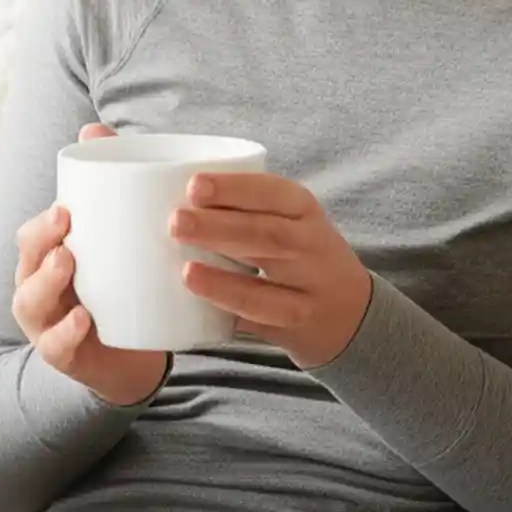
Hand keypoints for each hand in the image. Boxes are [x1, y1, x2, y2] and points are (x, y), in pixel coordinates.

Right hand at [10, 124, 167, 404]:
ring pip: (31, 303)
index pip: (32, 236)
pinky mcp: (67, 357)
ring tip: (68, 264)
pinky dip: (65, 333)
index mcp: (47, 260)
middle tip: (67, 230)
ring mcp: (48, 326)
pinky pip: (56, 347)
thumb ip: (110, 186)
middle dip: (41, 245)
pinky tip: (84, 320)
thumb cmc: (120, 287)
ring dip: (46, 283)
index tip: (66, 208)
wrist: (137, 354)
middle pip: (25, 265)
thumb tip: (94, 126)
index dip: (44, 223)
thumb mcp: (118, 239)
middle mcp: (39, 290)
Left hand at [170, 172, 371, 368]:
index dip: (235, 189)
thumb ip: (242, 210)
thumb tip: (162, 192)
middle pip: (269, 236)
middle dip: (220, 228)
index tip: (194, 185)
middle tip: (176, 222)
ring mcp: (307, 290)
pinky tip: (202, 308)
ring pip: (267, 284)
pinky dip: (231, 311)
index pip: (274, 193)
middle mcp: (312, 247)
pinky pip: (261, 319)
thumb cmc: (298, 256)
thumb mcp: (287, 221)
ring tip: (185, 271)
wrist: (350, 312)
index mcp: (303, 211)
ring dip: (224, 280)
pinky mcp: (295, 326)